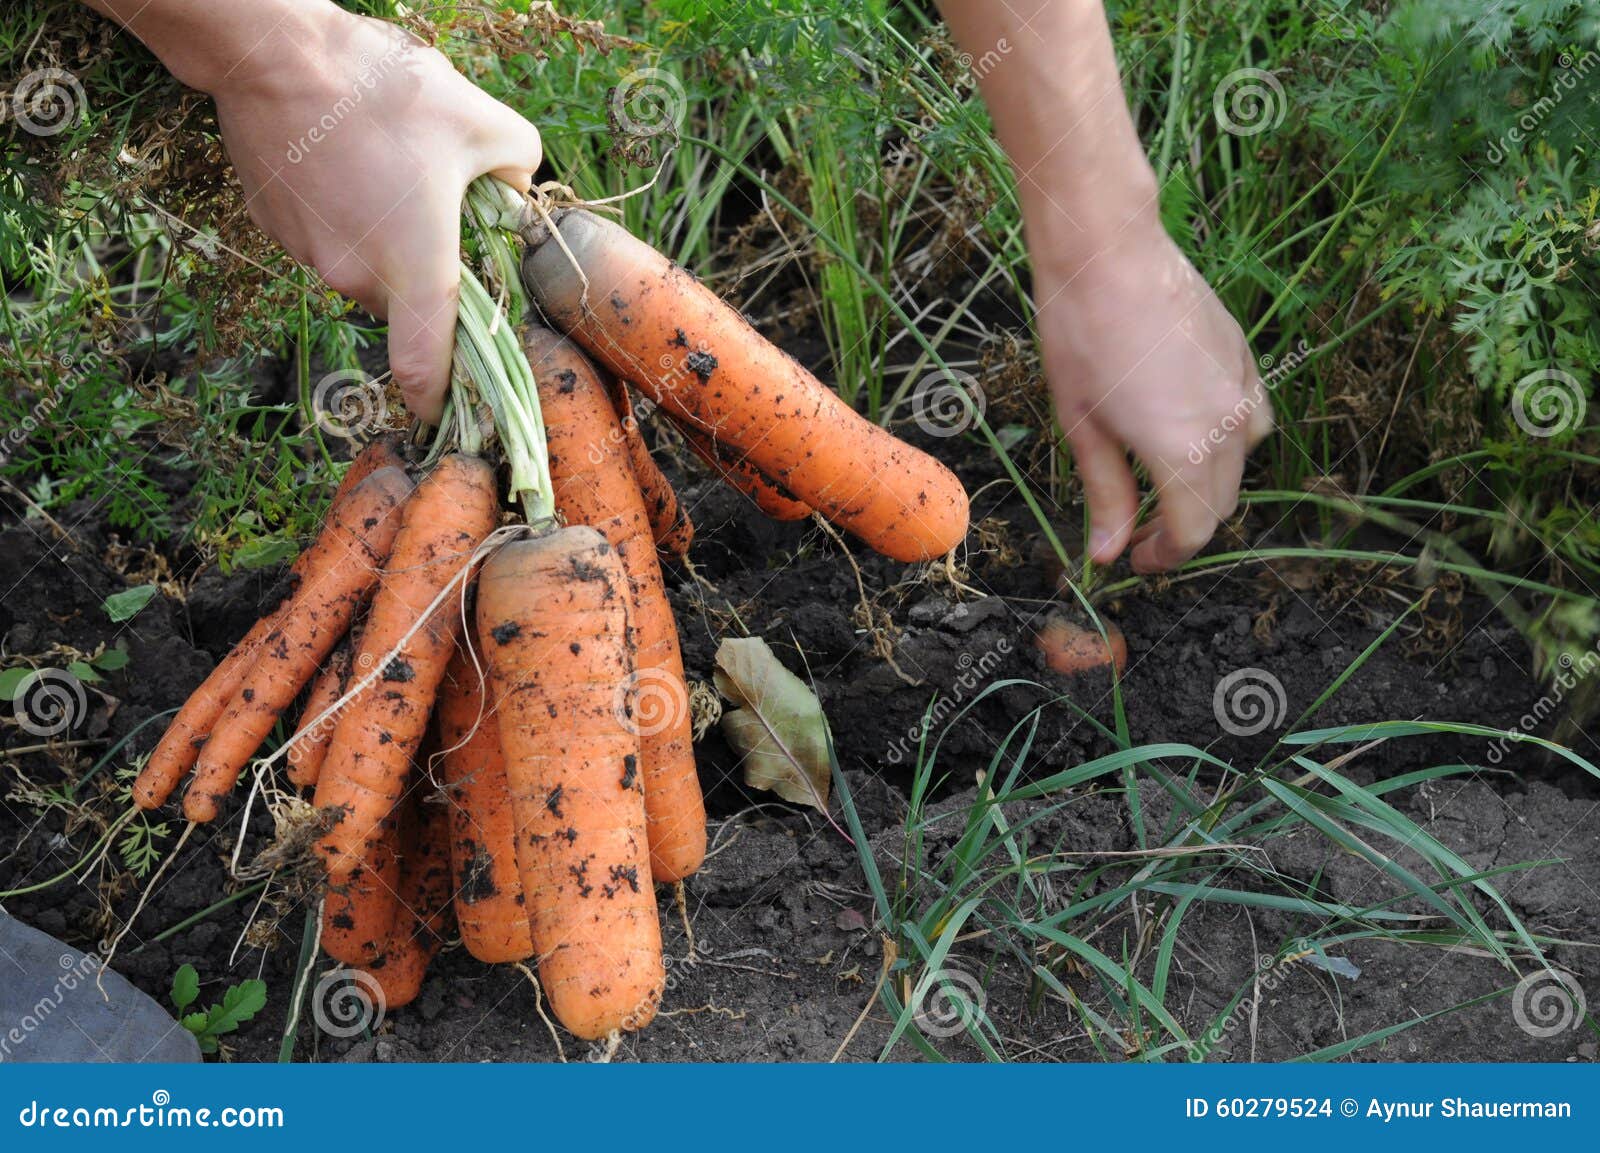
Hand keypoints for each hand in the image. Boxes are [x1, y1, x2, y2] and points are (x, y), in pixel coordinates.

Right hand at [80, 0, 542, 422]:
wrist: (274, 53)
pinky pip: (324, 236)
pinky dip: (341, 212)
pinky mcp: (273, 227)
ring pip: (363, 265)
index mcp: (415, 270)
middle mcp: (356, 278)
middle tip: (436, 205)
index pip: (424, 367)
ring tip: (384, 164)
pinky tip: (343, 156)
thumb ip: (519, 168)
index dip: (436, 398)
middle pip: (403, 300)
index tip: (444, 411)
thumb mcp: (483, 122)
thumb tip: (515, 191)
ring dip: (381, 235)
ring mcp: (307, 255)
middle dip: (424, 268)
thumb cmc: (386, 92)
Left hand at [1037, 221, 1269, 571]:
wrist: (1108, 251)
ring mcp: (1243, 389)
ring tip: (1160, 481)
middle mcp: (1228, 428)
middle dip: (1180, 528)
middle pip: (1219, 505)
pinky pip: (1252, 417)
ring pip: (1241, 464)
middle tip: (1135, 529)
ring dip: (1206, 486)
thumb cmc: (1081, 335)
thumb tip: (1108, 553)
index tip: (1132, 559)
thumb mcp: (1082, 427)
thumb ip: (1105, 494)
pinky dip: (1229, 441)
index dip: (1163, 557)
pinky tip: (1192, 431)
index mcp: (1184, 453)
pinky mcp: (1245, 357)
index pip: (1191, 533)